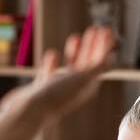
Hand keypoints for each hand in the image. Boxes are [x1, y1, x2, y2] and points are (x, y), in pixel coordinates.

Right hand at [0, 26, 119, 122]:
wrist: (27, 111)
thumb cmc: (56, 95)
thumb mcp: (81, 79)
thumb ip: (97, 67)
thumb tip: (112, 57)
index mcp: (86, 87)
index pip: (99, 63)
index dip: (104, 46)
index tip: (107, 30)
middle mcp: (73, 88)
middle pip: (87, 64)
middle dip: (92, 46)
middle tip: (95, 28)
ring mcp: (56, 88)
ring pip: (69, 67)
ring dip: (74, 51)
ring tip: (76, 36)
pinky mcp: (41, 88)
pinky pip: (49, 72)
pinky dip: (53, 62)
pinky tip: (53, 54)